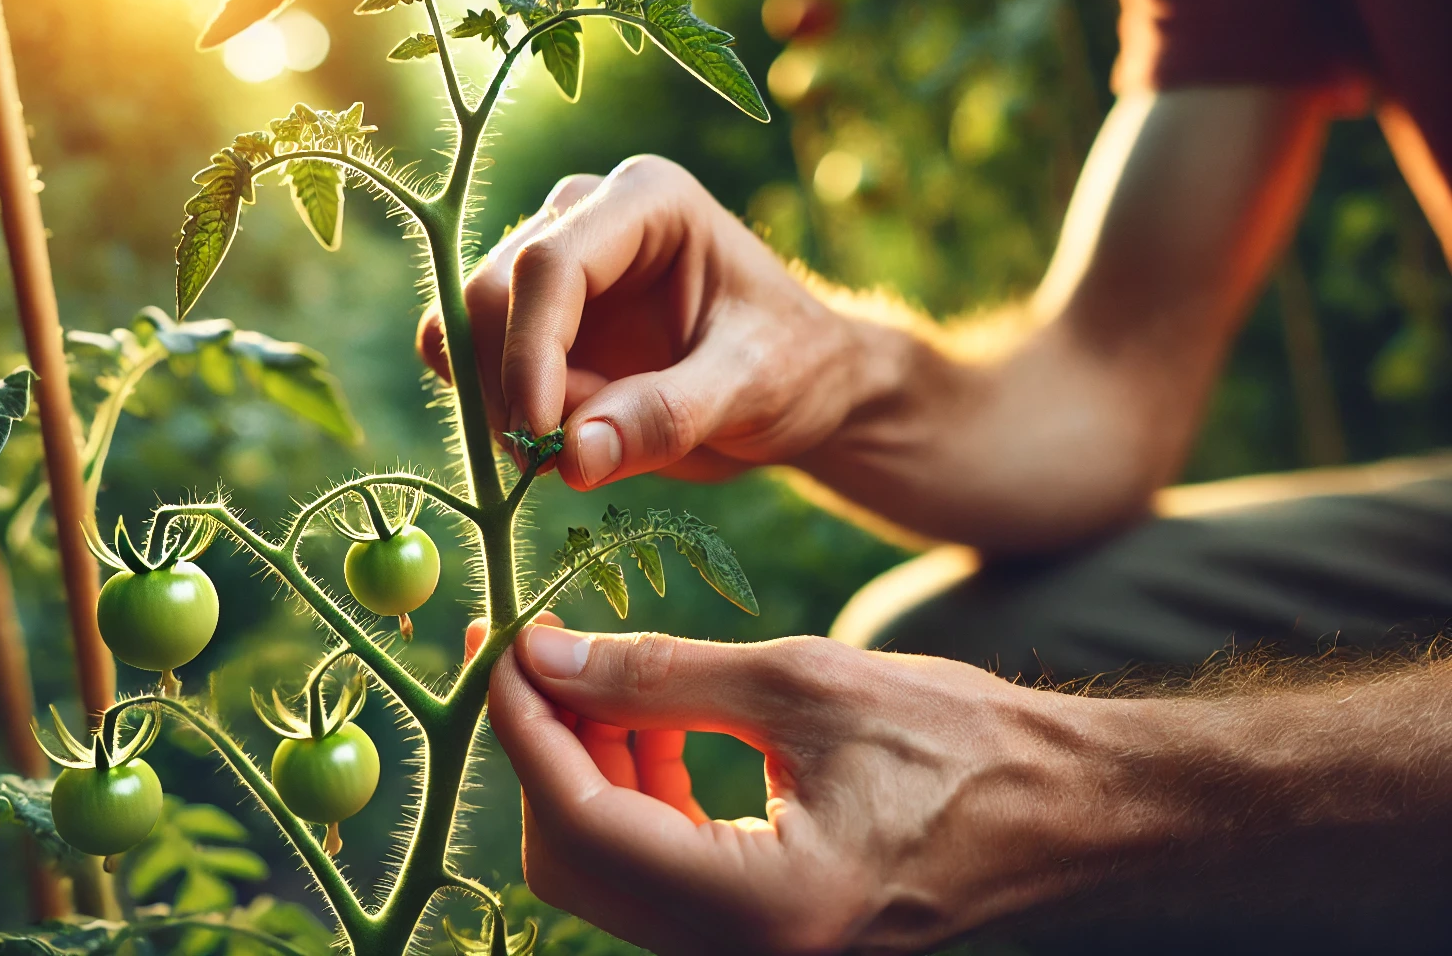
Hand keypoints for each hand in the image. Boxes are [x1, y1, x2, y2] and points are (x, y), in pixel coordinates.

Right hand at [418, 155, 882, 489]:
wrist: (799, 385)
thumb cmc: (793, 367)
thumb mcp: (752, 390)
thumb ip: (666, 417)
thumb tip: (570, 456)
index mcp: (646, 201)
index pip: (549, 264)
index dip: (530, 354)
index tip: (543, 440)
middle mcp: (583, 215)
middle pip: (489, 295)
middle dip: (511, 388)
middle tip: (564, 462)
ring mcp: (547, 265)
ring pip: (464, 332)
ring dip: (502, 408)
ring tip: (586, 449)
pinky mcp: (529, 318)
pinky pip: (468, 365)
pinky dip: (498, 414)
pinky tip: (566, 440)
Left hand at [478, 622, 1115, 955]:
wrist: (1064, 812)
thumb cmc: (963, 743)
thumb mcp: (806, 685)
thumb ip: (660, 677)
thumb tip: (544, 657)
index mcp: (763, 907)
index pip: (585, 821)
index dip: (527, 726)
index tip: (501, 641)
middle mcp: (742, 955)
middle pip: (577, 859)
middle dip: (546, 748)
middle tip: (541, 651)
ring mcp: (747, 954)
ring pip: (608, 864)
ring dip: (586, 764)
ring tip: (603, 670)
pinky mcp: (756, 932)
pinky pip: (656, 869)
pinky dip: (635, 791)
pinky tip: (652, 719)